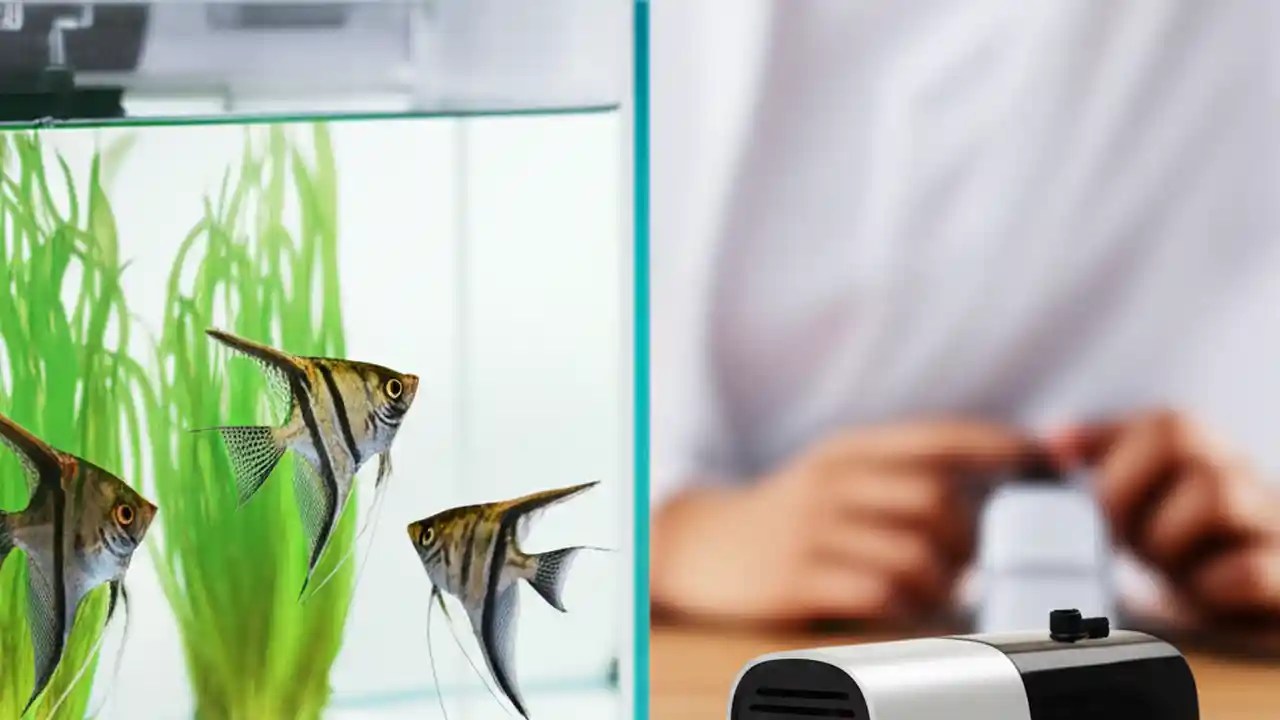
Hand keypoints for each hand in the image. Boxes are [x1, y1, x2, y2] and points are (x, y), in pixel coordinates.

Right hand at [651, 420, 1044, 623]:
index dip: (998, 447)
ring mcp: (811, 530)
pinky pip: (876, 594)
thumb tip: (989, 484)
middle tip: (975, 561)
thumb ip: (896, 473)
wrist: (702, 547)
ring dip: (944, 582)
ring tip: (941, 593)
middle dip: (971, 538)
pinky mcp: (795, 579)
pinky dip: (908, 609)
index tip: (1043, 465)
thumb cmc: (787, 517)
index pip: (937, 437)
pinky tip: (906, 611)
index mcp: (848, 450)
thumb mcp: (833, 476)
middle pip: (935, 499)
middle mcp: (831, 481)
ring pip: (913, 552)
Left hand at [1052, 410, 1279, 620]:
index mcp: (1209, 454)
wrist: (1235, 612)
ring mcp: (1273, 527)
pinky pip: (1251, 572)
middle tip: (1118, 535)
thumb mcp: (1136, 498)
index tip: (1084, 489)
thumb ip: (1098, 460)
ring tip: (1163, 564)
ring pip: (1218, 497)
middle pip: (1185, 442)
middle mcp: (1247, 479)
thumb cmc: (1176, 546)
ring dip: (1166, 538)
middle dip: (1124, 492)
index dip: (1110, 449)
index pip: (1166, 421)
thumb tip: (1054, 440)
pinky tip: (1200, 594)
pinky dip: (1209, 586)